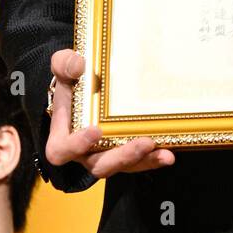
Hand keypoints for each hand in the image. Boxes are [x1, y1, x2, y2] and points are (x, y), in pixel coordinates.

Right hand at [46, 49, 175, 177]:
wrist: (84, 87)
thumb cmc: (71, 81)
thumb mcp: (63, 67)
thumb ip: (64, 64)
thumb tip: (78, 65)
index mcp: (63, 136)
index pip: (62, 150)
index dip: (77, 145)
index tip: (96, 130)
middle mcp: (84, 153)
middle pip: (99, 165)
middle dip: (123, 156)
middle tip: (144, 143)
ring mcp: (106, 155)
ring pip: (123, 167)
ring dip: (145, 161)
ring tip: (165, 154)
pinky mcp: (125, 154)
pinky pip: (140, 163)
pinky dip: (154, 159)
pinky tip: (169, 152)